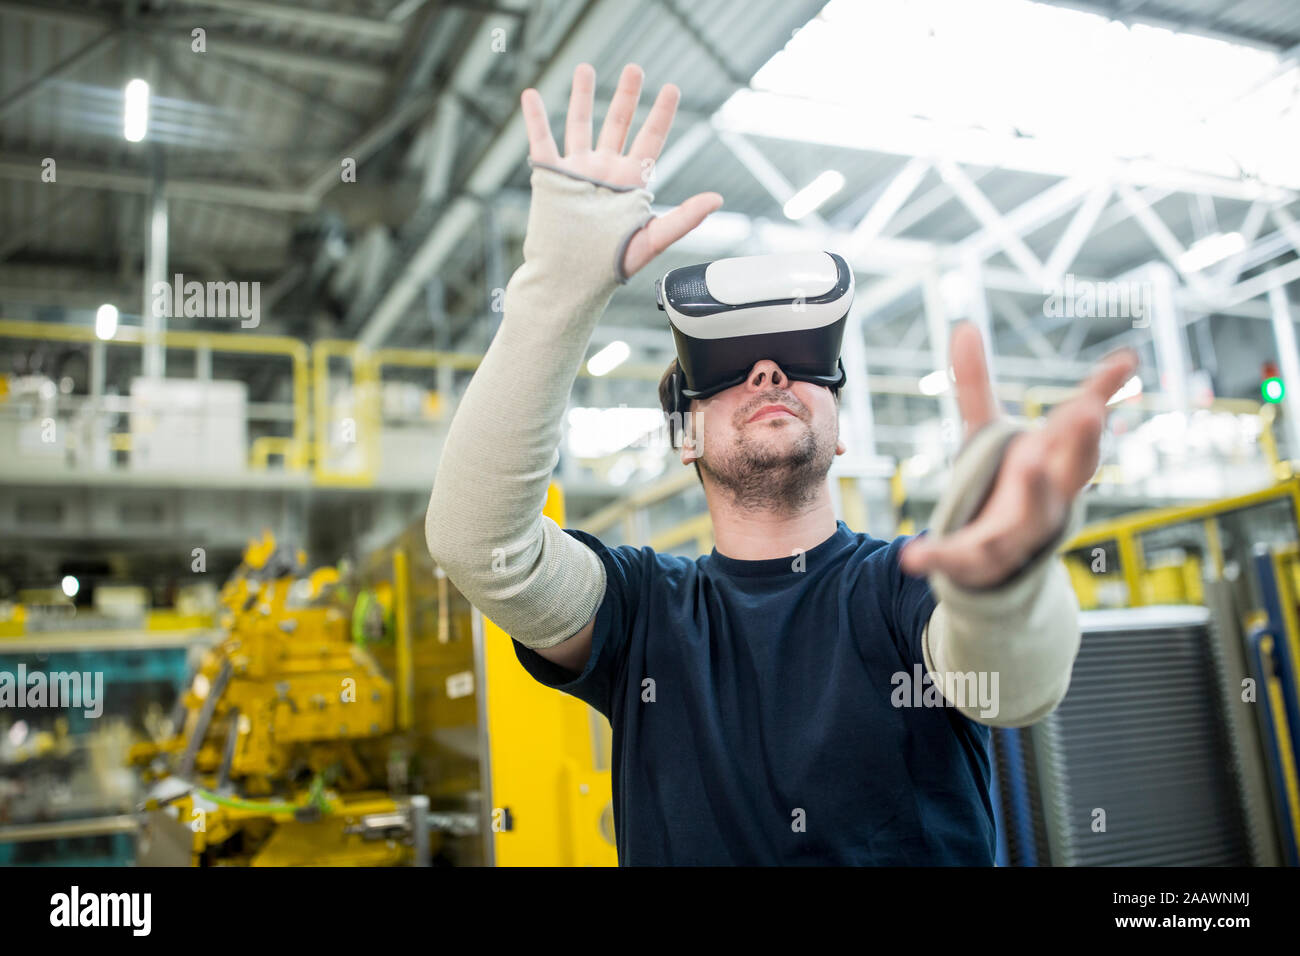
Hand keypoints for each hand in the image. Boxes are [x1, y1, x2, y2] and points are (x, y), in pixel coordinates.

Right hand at [520, 62, 723, 277]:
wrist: (569, 280)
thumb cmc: (610, 266)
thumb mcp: (651, 240)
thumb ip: (684, 218)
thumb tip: (717, 199)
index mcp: (631, 183)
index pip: (650, 140)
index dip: (661, 114)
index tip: (671, 88)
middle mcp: (605, 171)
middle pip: (618, 124)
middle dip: (626, 96)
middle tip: (634, 69)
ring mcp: (578, 172)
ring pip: (580, 125)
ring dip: (582, 96)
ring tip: (584, 68)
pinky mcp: (551, 177)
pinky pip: (542, 141)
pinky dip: (536, 118)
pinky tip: (532, 95)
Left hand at [899, 321, 1138, 588]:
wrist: (994, 563)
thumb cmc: (1001, 489)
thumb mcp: (985, 433)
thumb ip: (975, 384)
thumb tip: (963, 325)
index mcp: (1050, 464)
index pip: (1080, 427)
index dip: (1101, 394)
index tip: (1125, 360)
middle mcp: (1046, 498)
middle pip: (1073, 470)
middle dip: (1082, 441)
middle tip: (1088, 410)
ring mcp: (1017, 533)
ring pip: (1032, 517)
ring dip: (1037, 492)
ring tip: (1031, 466)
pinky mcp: (978, 561)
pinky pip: (959, 559)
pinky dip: (938, 557)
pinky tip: (913, 556)